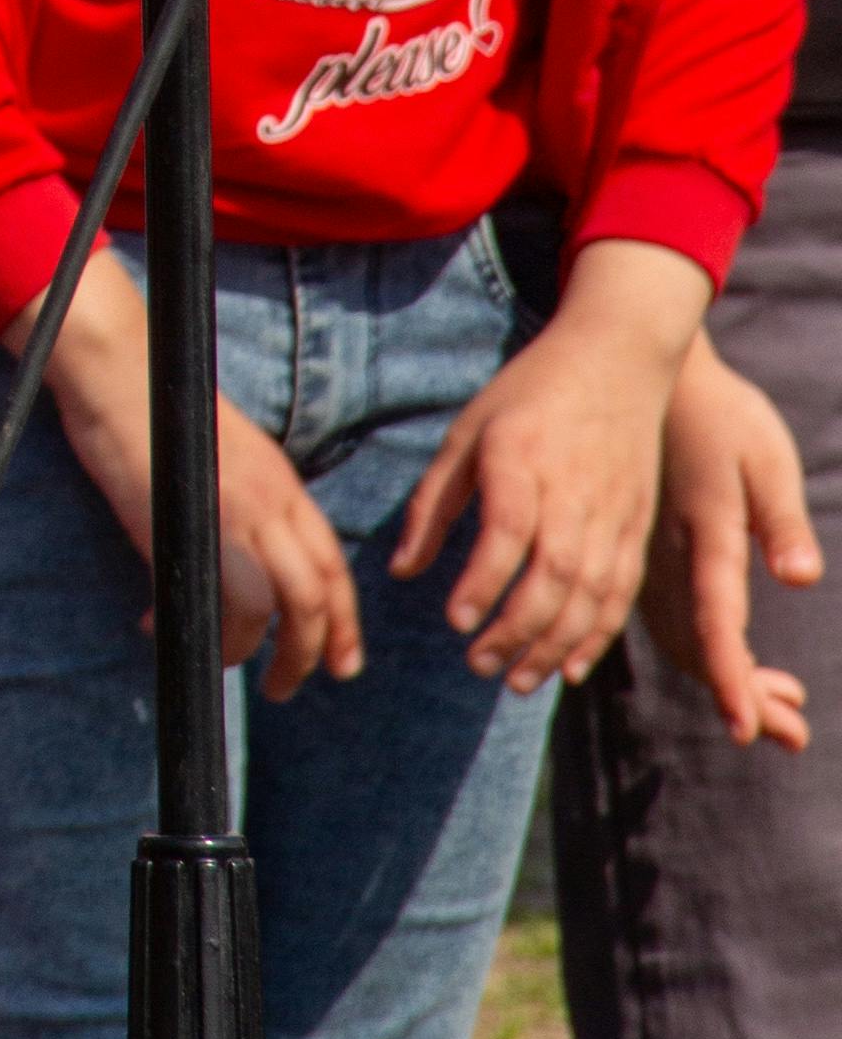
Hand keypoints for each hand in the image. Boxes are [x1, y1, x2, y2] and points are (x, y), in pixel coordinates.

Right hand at [32, 249, 363, 700]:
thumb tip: (238, 563)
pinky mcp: (192, 527)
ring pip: (277, 608)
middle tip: (286, 686)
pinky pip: (219, 603)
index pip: (332, 563)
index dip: (343, 620)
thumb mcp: (223, 461)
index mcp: (282, 483)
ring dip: (260, 654)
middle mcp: (271, 501)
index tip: (343, 663)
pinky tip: (157, 626)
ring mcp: (234, 514)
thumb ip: (243, 506)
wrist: (121, 374)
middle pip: (315, 595)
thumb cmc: (159, 411)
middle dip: (311, 652)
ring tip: (237, 670)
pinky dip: (205, 632)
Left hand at [394, 238, 707, 694]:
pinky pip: (622, 592)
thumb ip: (434, 501)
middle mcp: (573, 491)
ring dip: (554, 645)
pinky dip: (599, 635)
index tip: (455, 621)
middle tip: (479, 664)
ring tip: (517, 679)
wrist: (619, 359)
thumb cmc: (531, 393)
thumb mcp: (468, 430)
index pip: (508, 531)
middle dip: (517, 630)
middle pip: (554, 574)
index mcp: (523, 458)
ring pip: (591, 593)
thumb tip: (402, 570)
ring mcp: (614, 512)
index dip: (483, 581)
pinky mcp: (637, 526)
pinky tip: (571, 667)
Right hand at [637, 324, 818, 750]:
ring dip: (728, 680)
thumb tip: (802, 576)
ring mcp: (652, 560)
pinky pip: (670, 622)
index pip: (716, 628)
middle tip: (796, 733)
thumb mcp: (764, 453)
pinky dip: (705, 653)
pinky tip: (733, 655)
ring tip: (785, 704)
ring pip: (682, 643)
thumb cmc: (720, 412)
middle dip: (745, 699)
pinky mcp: (646, 556)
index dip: (732, 683)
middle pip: (699, 651)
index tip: (748, 732)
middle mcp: (669, 561)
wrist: (649, 376)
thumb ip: (781, 517)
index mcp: (704, 538)